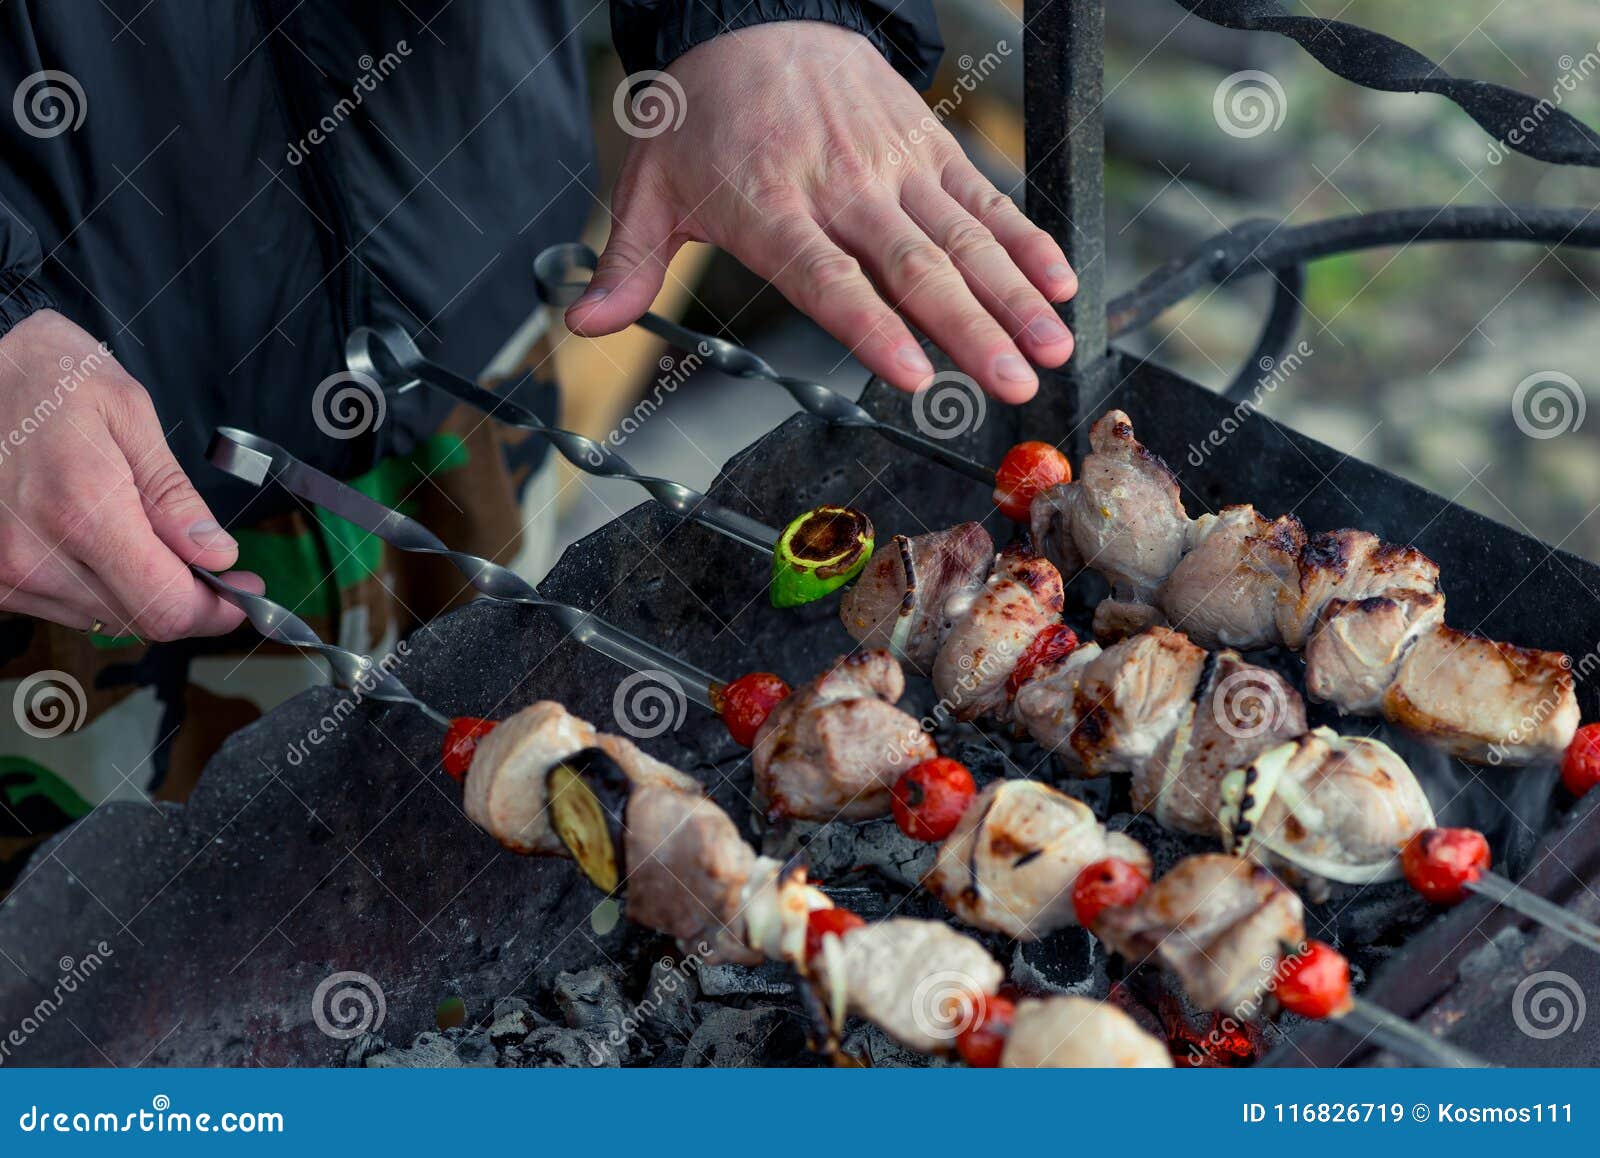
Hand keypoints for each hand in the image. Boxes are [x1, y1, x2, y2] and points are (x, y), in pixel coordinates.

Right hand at [0, 310, 259, 638]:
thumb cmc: (48, 377)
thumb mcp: (128, 413)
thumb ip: (173, 495)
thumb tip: (217, 554)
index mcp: (81, 510)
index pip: (166, 604)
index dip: (215, 609)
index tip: (243, 593)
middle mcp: (35, 556)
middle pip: (141, 619)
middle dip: (188, 599)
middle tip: (213, 566)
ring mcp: (4, 573)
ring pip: (104, 618)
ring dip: (141, 593)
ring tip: (151, 542)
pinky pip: (65, 606)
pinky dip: (100, 587)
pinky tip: (105, 545)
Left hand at [568, 21, 1075, 403]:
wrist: (755, 12)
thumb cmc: (700, 113)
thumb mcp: (649, 184)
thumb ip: (624, 263)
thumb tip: (582, 324)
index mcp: (771, 206)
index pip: (829, 278)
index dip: (872, 327)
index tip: (912, 374)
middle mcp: (841, 186)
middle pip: (916, 266)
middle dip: (973, 330)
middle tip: (1014, 384)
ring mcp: (893, 164)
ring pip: (965, 235)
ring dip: (1015, 295)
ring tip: (1054, 347)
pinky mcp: (927, 145)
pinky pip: (985, 195)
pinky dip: (1026, 238)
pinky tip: (1061, 281)